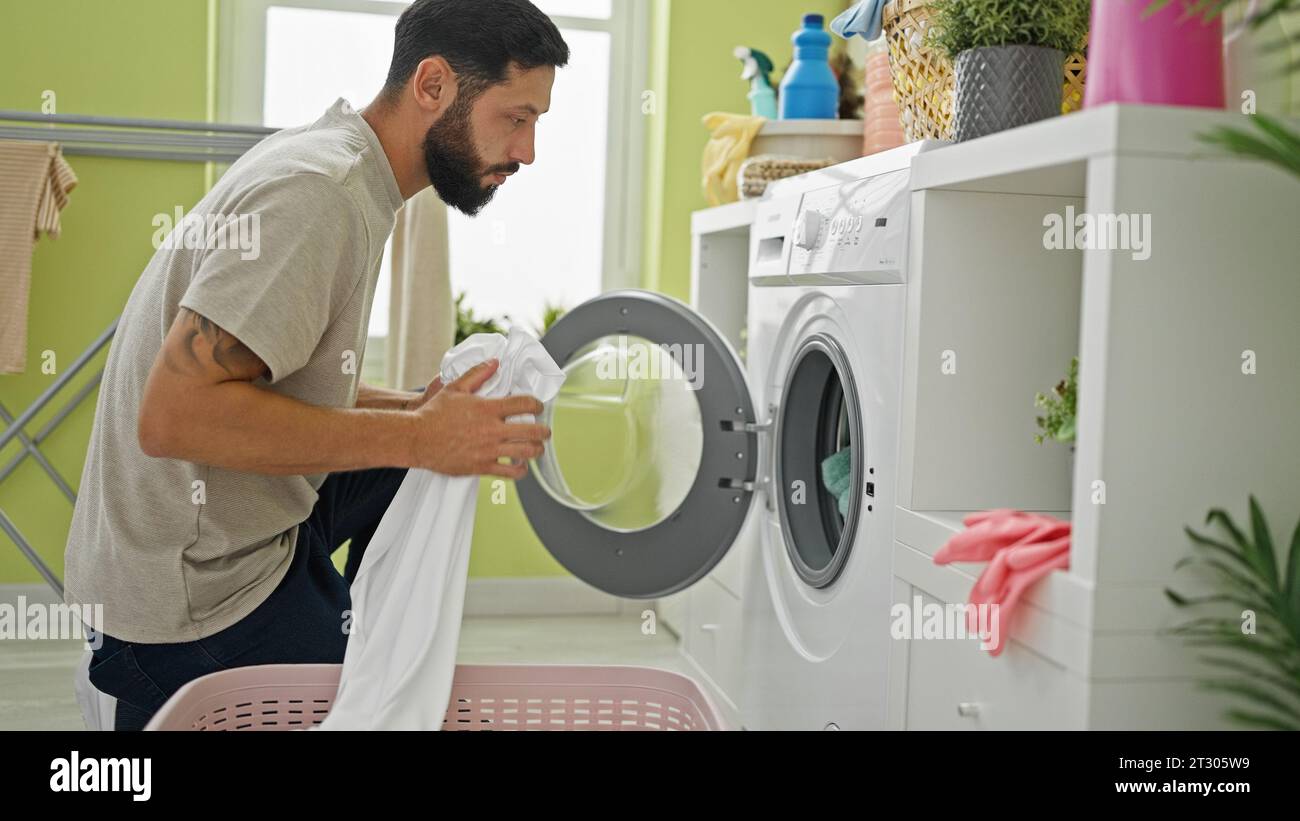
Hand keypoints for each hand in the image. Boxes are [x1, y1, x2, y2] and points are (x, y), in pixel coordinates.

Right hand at [407, 359, 550, 478]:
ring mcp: (488, 450)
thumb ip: (477, 374)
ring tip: (536, 447)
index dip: (537, 404)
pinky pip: (511, 472)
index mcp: (487, 408)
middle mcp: (491, 430)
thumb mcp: (455, 388)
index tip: (537, 407)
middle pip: (533, 431)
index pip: (525, 404)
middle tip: (544, 430)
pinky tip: (520, 464)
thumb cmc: (433, 414)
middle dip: (544, 430)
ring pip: (527, 452)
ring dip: (537, 449)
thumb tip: (495, 362)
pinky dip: (521, 469)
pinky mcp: (481, 466)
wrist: (416, 439)